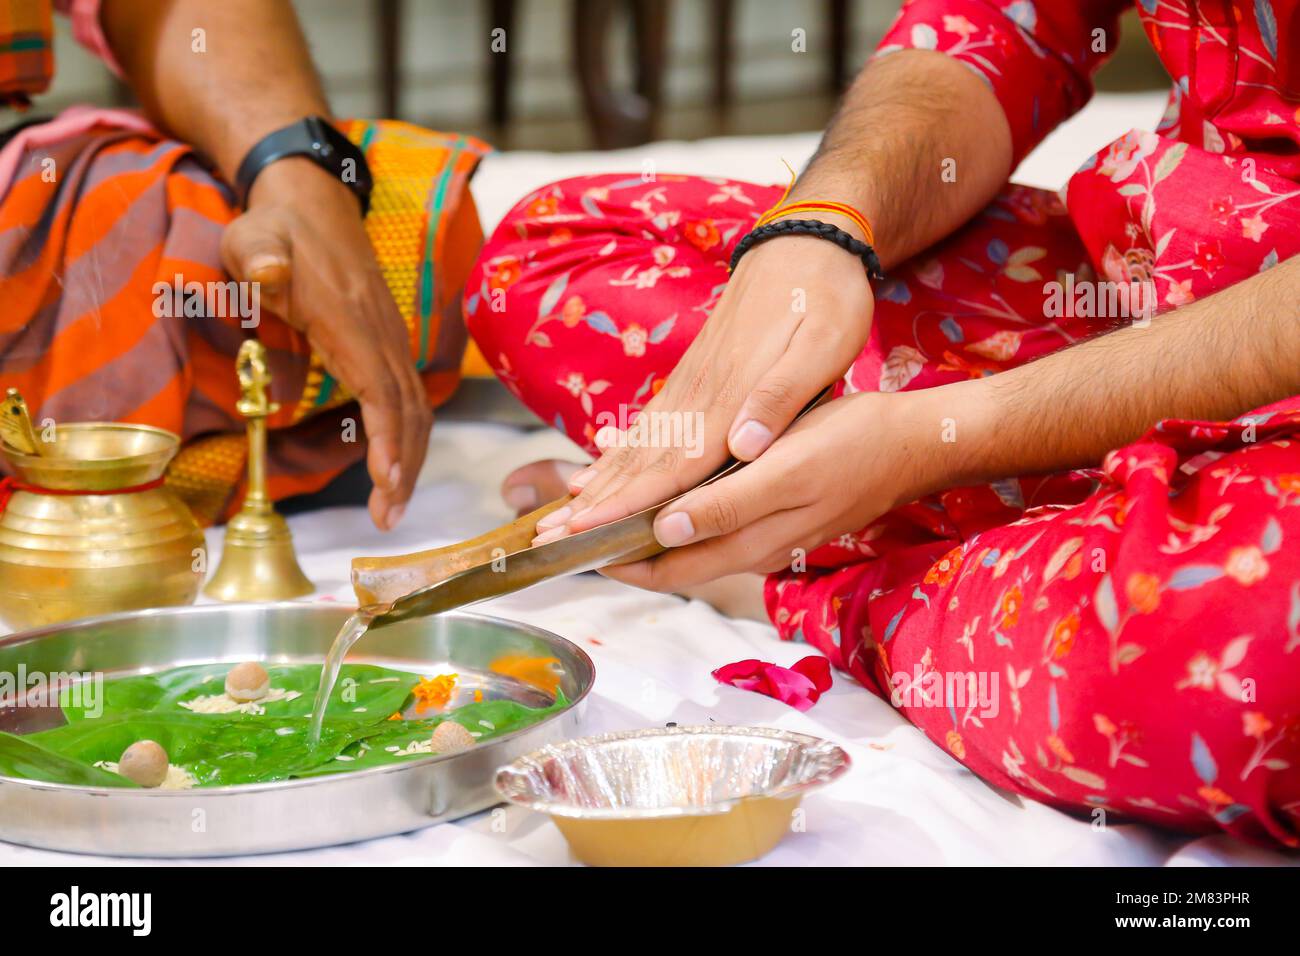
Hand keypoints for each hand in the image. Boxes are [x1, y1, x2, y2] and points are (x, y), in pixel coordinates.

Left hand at [220, 158, 430, 530]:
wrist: (312, 200)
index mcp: (351, 320)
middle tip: (387, 518)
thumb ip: (256, 254)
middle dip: (404, 468)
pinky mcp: (386, 346)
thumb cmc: (274, 228)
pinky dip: (407, 440)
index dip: (387, 437)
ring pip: (415, 410)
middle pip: (408, 410)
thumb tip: (265, 270)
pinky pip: (407, 400)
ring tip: (391, 508)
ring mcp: (389, 341)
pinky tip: (395, 468)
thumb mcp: (252, 236)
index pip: (380, 386)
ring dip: (410, 461)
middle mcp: (381, 335)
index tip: (386, 480)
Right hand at [533, 222, 874, 543]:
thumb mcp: (824, 345)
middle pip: (642, 459)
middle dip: (597, 503)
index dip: (631, 501)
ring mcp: (693, 383)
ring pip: (638, 443)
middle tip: (551, 539)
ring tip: (560, 515)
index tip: (591, 531)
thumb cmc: (826, 296)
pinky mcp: (694, 375)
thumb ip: (782, 397)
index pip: (675, 462)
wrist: (807, 240)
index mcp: (733, 395)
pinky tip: (597, 471)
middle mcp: (702, 393)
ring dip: (599, 482)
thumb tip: (743, 447)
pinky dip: (619, 453)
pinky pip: (649, 424)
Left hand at [599, 389, 938, 591]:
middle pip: (671, 564)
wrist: (911, 444)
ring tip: (600, 513)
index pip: (667, 569)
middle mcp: (751, 547)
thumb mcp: (785, 473)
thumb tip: (664, 531)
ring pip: (690, 543)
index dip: (616, 561)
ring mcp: (765, 532)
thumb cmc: (852, 448)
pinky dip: (676, 512)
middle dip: (618, 552)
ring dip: (644, 532)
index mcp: (749, 543)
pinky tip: (659, 490)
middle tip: (569, 535)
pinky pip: (712, 521)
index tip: (570, 549)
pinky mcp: (775, 512)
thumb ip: (725, 507)